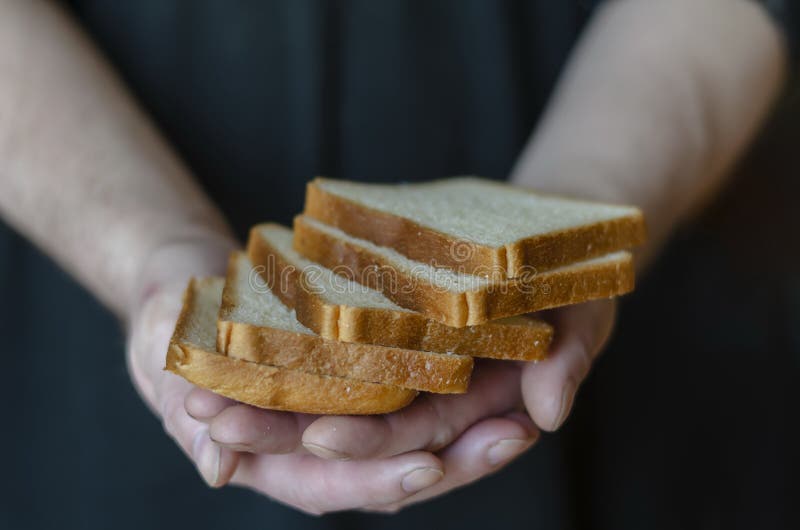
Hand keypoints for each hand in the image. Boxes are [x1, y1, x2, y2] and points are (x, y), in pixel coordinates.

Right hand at [126, 236, 538, 512]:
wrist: (185, 284)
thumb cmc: (164, 323)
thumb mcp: (163, 358)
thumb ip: (185, 414)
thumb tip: (216, 469)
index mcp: (275, 454)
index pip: (329, 481)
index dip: (375, 478)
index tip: (424, 469)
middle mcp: (321, 441)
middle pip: (394, 466)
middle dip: (454, 459)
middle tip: (511, 437)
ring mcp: (349, 407)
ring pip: (417, 432)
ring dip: (473, 430)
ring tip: (527, 415)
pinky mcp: (366, 371)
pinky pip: (416, 385)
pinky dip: (457, 385)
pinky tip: (505, 371)